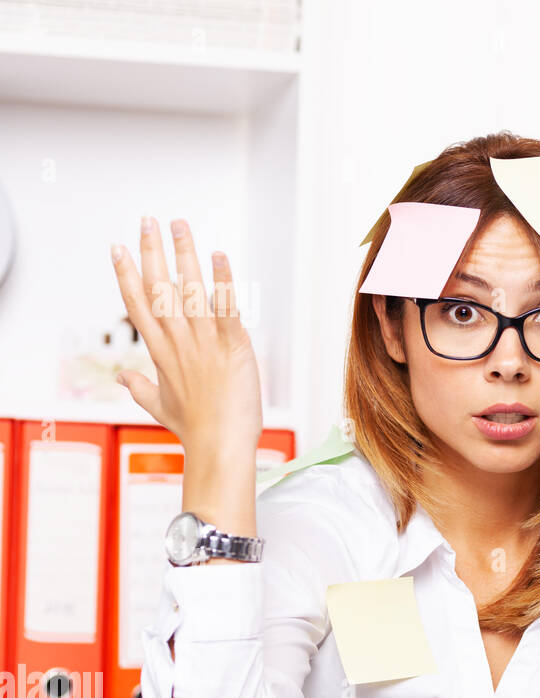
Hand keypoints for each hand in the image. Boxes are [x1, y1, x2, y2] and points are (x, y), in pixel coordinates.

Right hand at [110, 217, 262, 457]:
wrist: (221, 445)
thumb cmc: (196, 428)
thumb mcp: (159, 406)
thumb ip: (140, 387)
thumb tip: (123, 377)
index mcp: (160, 352)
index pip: (137, 304)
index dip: (126, 274)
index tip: (117, 248)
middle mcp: (178, 341)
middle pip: (159, 287)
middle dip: (152, 251)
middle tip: (148, 220)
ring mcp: (204, 342)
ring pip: (189, 290)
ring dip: (185, 254)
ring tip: (179, 225)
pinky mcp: (233, 346)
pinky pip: (227, 308)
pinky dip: (224, 281)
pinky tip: (220, 256)